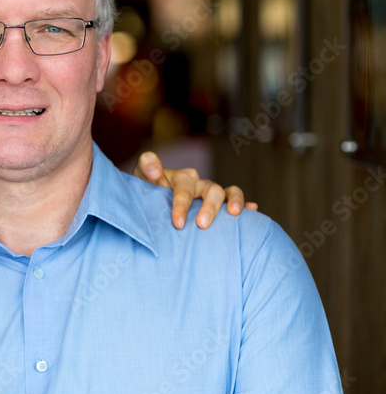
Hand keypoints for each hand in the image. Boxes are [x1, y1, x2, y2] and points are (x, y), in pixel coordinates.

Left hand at [134, 151, 258, 228]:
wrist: (150, 203)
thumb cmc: (146, 192)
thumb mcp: (140, 178)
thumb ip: (146, 168)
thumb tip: (156, 171)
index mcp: (182, 178)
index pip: (185, 188)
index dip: (182, 204)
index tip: (178, 223)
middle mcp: (199, 184)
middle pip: (211, 190)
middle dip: (208, 207)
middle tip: (202, 225)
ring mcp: (210, 194)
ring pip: (227, 192)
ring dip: (233, 201)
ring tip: (234, 213)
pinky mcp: (219, 204)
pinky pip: (236, 201)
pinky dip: (246, 204)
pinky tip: (253, 210)